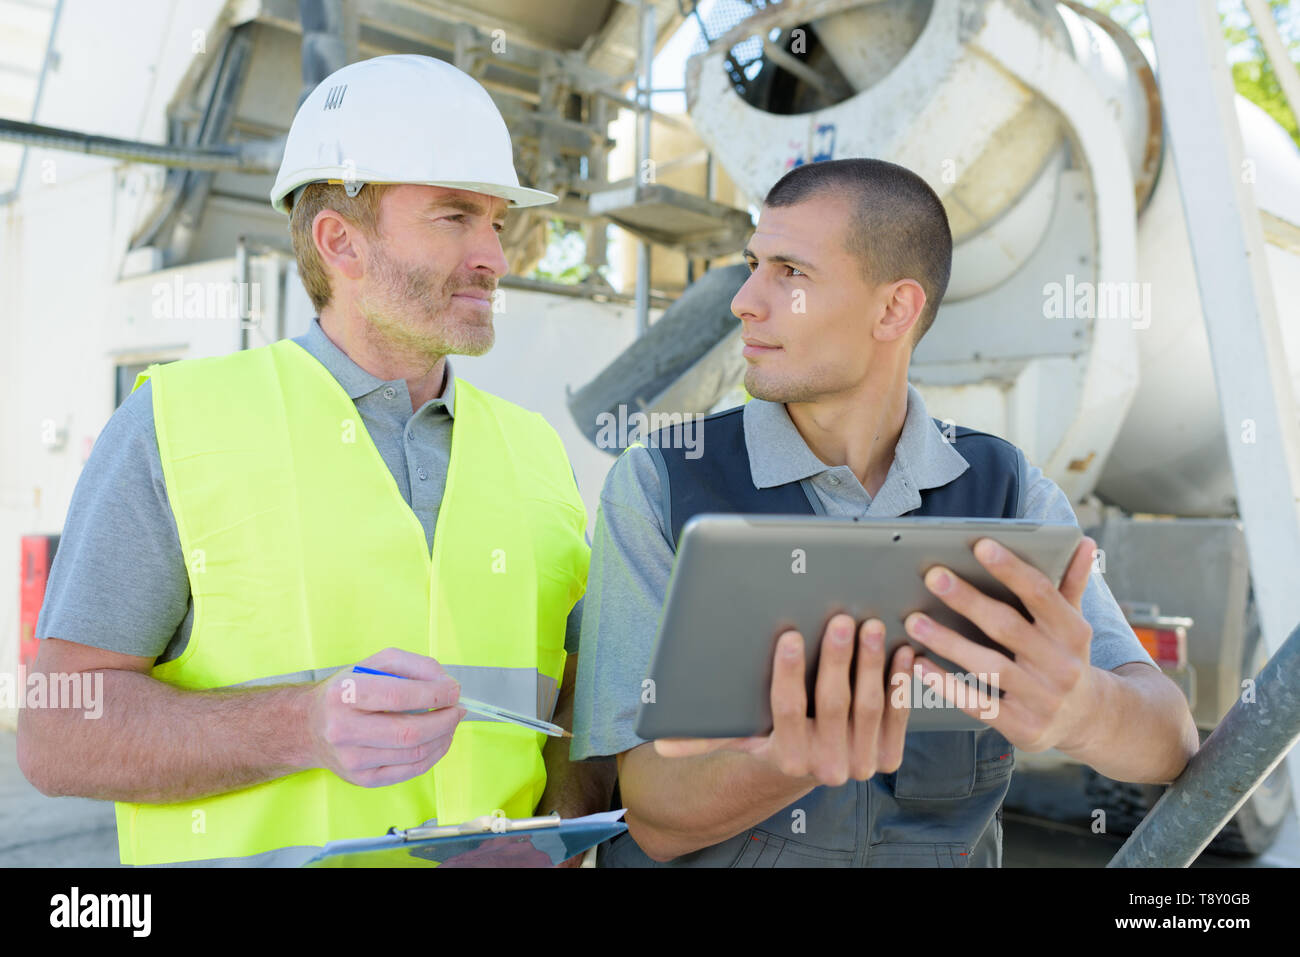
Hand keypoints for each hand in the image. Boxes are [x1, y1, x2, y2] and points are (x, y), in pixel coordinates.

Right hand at [306, 647, 465, 786]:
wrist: (310, 727)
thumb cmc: (348, 691)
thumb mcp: (375, 664)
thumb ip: (414, 665)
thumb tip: (447, 684)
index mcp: (345, 694)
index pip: (399, 696)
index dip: (435, 694)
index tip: (454, 690)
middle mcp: (343, 730)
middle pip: (410, 732)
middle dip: (445, 720)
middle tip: (458, 709)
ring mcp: (352, 760)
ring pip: (415, 754)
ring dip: (444, 737)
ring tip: (449, 722)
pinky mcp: (363, 780)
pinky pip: (411, 770)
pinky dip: (434, 754)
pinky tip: (438, 740)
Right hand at [654, 614, 913, 785]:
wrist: (811, 763)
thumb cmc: (769, 734)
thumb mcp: (737, 736)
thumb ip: (700, 737)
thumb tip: (658, 742)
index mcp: (786, 759)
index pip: (786, 710)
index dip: (789, 672)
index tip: (790, 635)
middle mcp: (825, 768)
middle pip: (833, 705)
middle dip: (838, 659)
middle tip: (840, 619)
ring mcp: (860, 764)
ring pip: (868, 707)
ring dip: (871, 663)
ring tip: (870, 625)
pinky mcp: (888, 758)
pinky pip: (897, 715)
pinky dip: (900, 682)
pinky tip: (900, 652)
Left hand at [904, 536, 1098, 752]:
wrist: (1087, 720)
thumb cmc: (1065, 657)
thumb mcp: (1073, 623)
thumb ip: (1071, 583)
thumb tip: (1083, 541)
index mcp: (1073, 632)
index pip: (1041, 593)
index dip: (1011, 569)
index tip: (980, 545)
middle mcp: (1062, 666)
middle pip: (1008, 627)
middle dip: (968, 600)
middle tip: (933, 576)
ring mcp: (1043, 699)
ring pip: (989, 666)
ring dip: (948, 642)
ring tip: (914, 621)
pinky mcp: (1022, 727)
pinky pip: (979, 704)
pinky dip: (947, 685)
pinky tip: (919, 664)